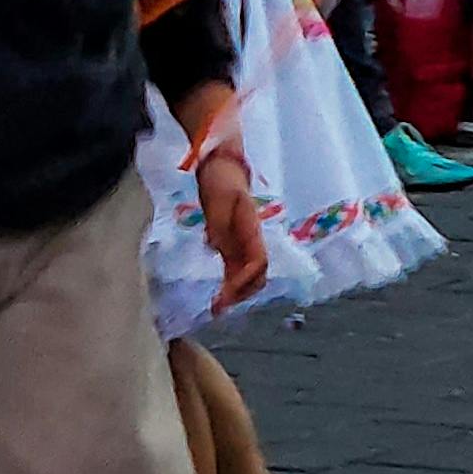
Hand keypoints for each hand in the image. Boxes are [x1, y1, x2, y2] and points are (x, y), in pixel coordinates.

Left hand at [192, 132, 269, 317]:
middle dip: (242, 294)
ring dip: (236, 294)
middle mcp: (251, 240)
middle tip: (218, 308)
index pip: (258, 262)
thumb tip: (214, 246)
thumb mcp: (218, 197)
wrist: (221, 165)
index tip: (225, 294)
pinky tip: (217, 294)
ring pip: (249, 276)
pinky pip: (237, 271)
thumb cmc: (220, 179)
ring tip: (216, 307)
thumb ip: (218, 221)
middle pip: (258, 276)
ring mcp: (243, 243)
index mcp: (252, 229)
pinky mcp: (232, 245)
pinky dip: (230, 286)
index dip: (244, 281)